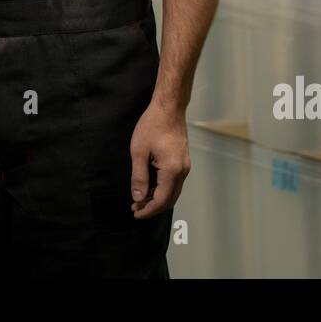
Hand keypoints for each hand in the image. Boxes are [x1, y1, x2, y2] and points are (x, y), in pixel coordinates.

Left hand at [129, 103, 190, 218]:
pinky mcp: (183, 161)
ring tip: (140, 199)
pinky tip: (150, 186)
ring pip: (173, 192)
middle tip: (136, 208)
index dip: (148, 210)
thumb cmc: (153, 125)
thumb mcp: (139, 152)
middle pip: (170, 199)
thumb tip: (138, 197)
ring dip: (157, 198)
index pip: (161, 200)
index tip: (135, 213)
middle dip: (152, 207)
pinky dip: (163, 189)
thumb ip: (139, 177)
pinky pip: (174, 182)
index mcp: (172, 170)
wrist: (169, 108)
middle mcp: (182, 171)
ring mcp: (185, 166)